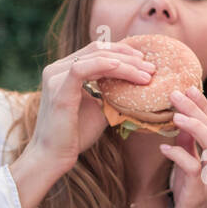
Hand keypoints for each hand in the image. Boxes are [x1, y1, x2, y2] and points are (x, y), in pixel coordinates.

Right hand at [23, 40, 156, 175]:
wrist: (54, 156)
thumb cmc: (76, 134)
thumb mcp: (99, 108)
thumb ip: (111, 93)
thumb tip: (136, 87)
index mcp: (65, 71)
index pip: (96, 51)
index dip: (122, 52)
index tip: (145, 63)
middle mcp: (57, 69)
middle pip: (98, 50)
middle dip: (128, 57)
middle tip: (152, 68)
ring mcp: (56, 78)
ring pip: (95, 58)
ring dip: (124, 64)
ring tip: (146, 74)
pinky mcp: (59, 90)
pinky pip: (81, 69)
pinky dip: (103, 65)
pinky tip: (121, 67)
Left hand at [162, 86, 206, 207]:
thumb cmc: (192, 205)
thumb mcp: (191, 171)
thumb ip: (190, 148)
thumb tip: (182, 124)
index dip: (203, 105)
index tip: (187, 88)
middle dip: (196, 108)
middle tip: (175, 92)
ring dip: (193, 125)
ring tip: (174, 113)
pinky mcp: (202, 192)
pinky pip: (193, 166)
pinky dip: (178, 154)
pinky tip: (163, 148)